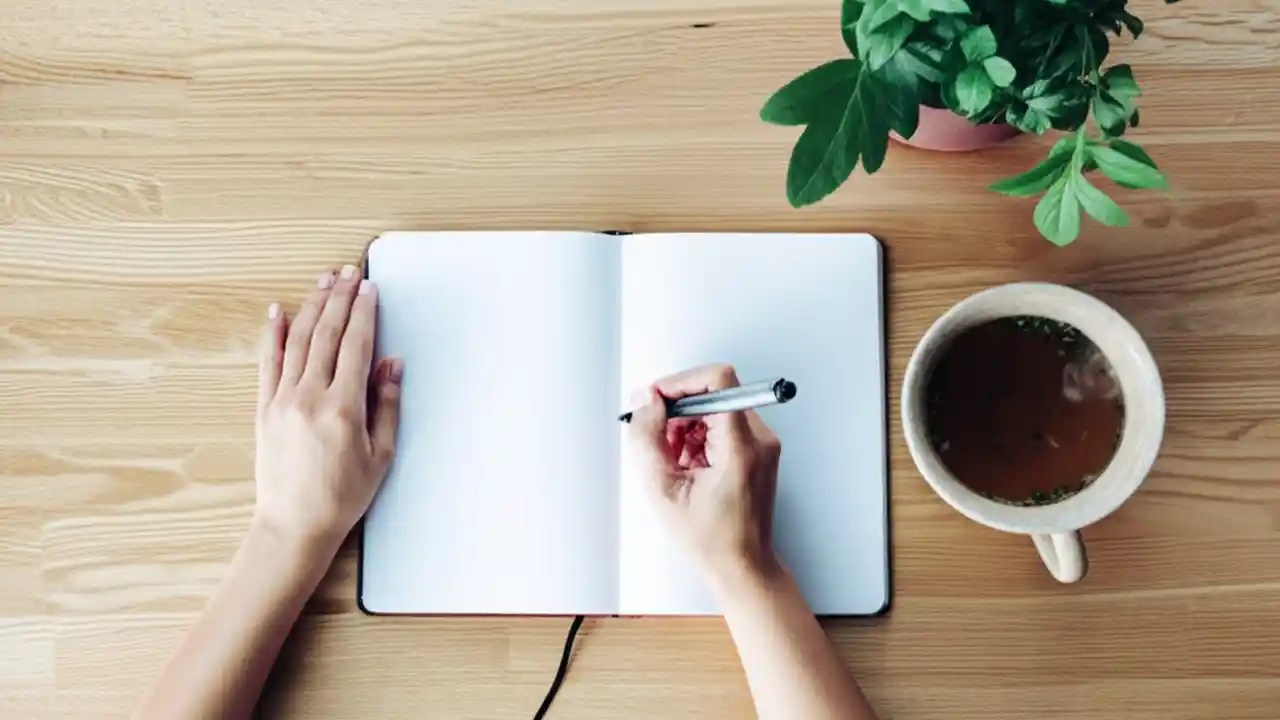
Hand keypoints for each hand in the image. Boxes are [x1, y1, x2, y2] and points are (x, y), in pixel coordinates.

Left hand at [254, 265, 401, 548]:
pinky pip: (268, 361)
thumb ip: (386, 404)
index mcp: (343, 409)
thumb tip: (391, 364)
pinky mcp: (264, 409)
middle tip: (349, 273)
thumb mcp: (380, 454)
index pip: (355, 346)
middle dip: (340, 299)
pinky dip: (273, 333)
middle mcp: (310, 398)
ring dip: (313, 306)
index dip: (364, 313)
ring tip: (324, 280)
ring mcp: (282, 401)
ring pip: (299, 340)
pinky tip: (279, 311)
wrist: (294, 525)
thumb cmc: (341, 497)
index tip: (369, 290)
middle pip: (327, 334)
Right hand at [626, 363, 781, 586]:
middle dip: (679, 412)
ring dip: (687, 426)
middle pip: (714, 392)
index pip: (717, 380)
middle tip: (662, 444)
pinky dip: (699, 437)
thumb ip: (648, 438)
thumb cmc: (709, 538)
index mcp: (740, 447)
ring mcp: (762, 443)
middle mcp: (759, 439)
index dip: (680, 382)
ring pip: (716, 406)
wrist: (741, 565)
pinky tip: (690, 467)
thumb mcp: (663, 489)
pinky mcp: (757, 449)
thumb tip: (646, 400)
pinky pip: (723, 422)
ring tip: (677, 463)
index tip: (658, 401)